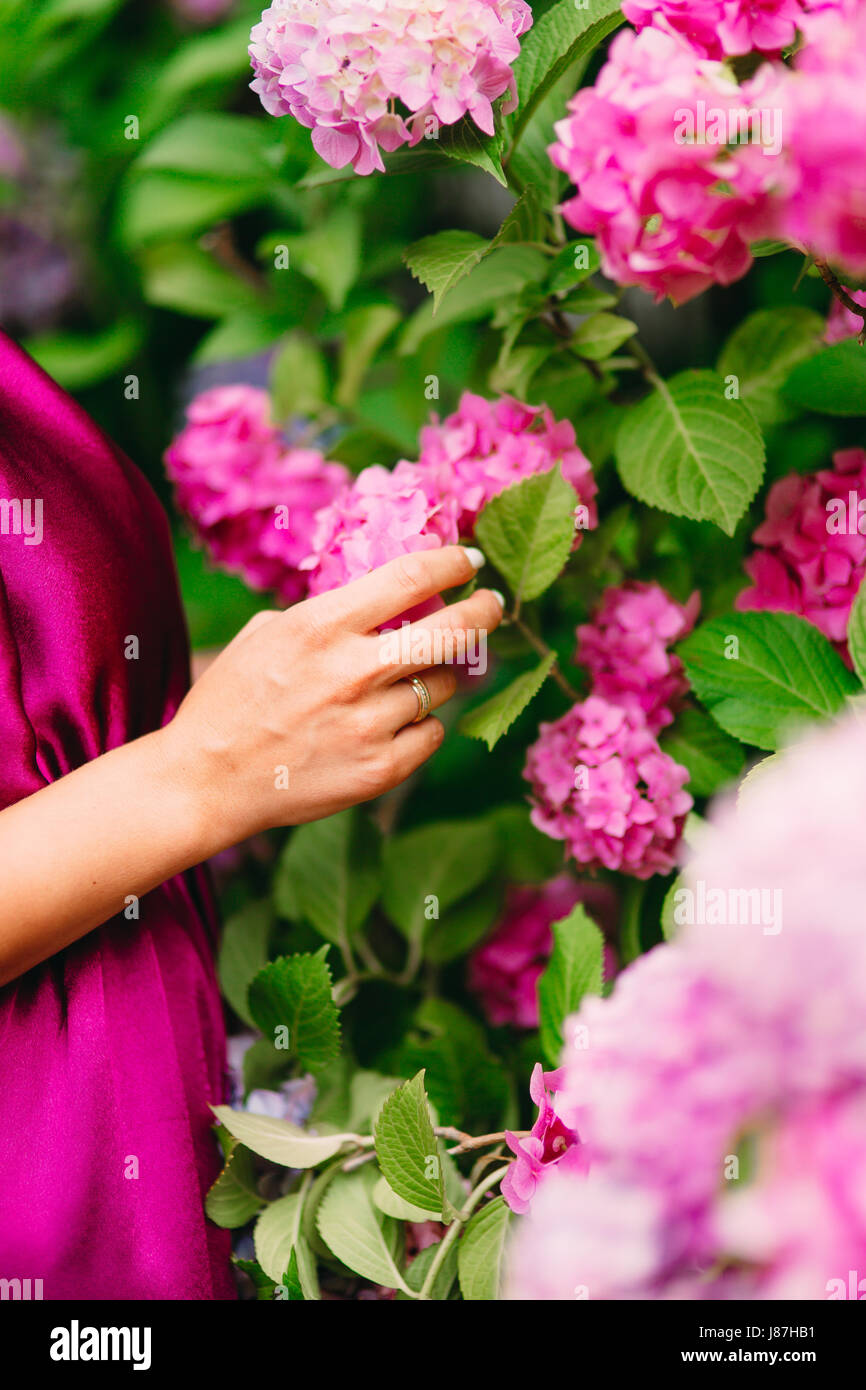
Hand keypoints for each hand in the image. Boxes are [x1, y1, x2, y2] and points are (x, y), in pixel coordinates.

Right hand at [165, 546, 502, 850]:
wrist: (207, 782)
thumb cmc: (232, 701)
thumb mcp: (266, 635)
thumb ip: (328, 613)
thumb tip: (389, 597)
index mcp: (319, 627)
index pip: (410, 578)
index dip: (451, 563)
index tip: (469, 559)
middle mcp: (352, 672)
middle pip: (452, 631)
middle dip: (483, 611)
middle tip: (491, 604)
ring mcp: (370, 724)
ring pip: (443, 684)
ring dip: (435, 676)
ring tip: (402, 682)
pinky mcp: (380, 770)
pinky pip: (432, 732)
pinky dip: (421, 724)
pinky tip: (391, 723)